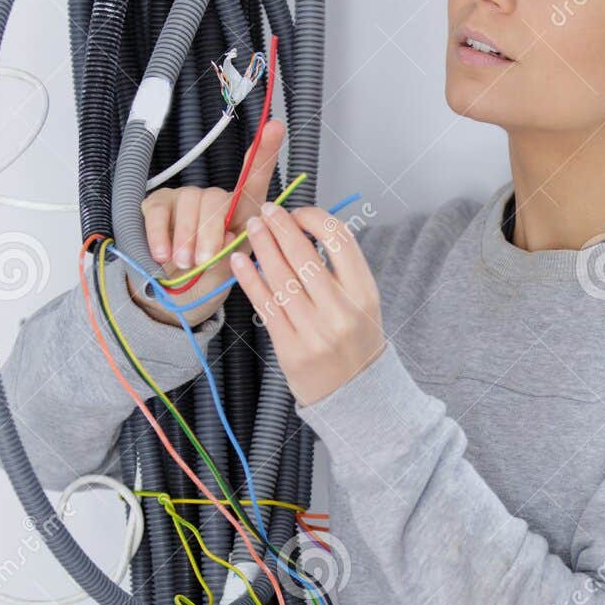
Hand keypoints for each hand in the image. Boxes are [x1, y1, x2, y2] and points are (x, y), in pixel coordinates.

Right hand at [125, 119, 286, 327]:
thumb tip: (230, 234)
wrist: (174, 298)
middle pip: (216, 199)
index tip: (275, 126)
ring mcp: (185, 198)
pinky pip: (160, 212)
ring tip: (185, 263)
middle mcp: (215, 199)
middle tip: (203, 261)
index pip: (255, 178)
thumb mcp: (229, 271)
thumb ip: (233, 252)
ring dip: (186, 236)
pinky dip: (160, 235)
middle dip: (210, 232)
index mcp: (241, 212)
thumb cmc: (208, 279)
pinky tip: (162, 254)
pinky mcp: (157, 204)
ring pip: (190, 203)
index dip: (264, 151)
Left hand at [229, 199, 384, 407]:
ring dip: (262, 246)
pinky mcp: (290, 348)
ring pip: (281, 277)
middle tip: (267, 210)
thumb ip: (339, 269)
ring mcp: (314, 331)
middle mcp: (341, 311)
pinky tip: (240, 261)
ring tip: (252, 227)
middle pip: (304, 255)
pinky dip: (250, 279)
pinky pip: (265, 305)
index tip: (299, 214)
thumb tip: (301, 229)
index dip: (314, 219)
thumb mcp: (363, 303)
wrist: (355, 394)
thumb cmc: (355, 341)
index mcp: (364, 293)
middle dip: (281, 226)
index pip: (339, 239)